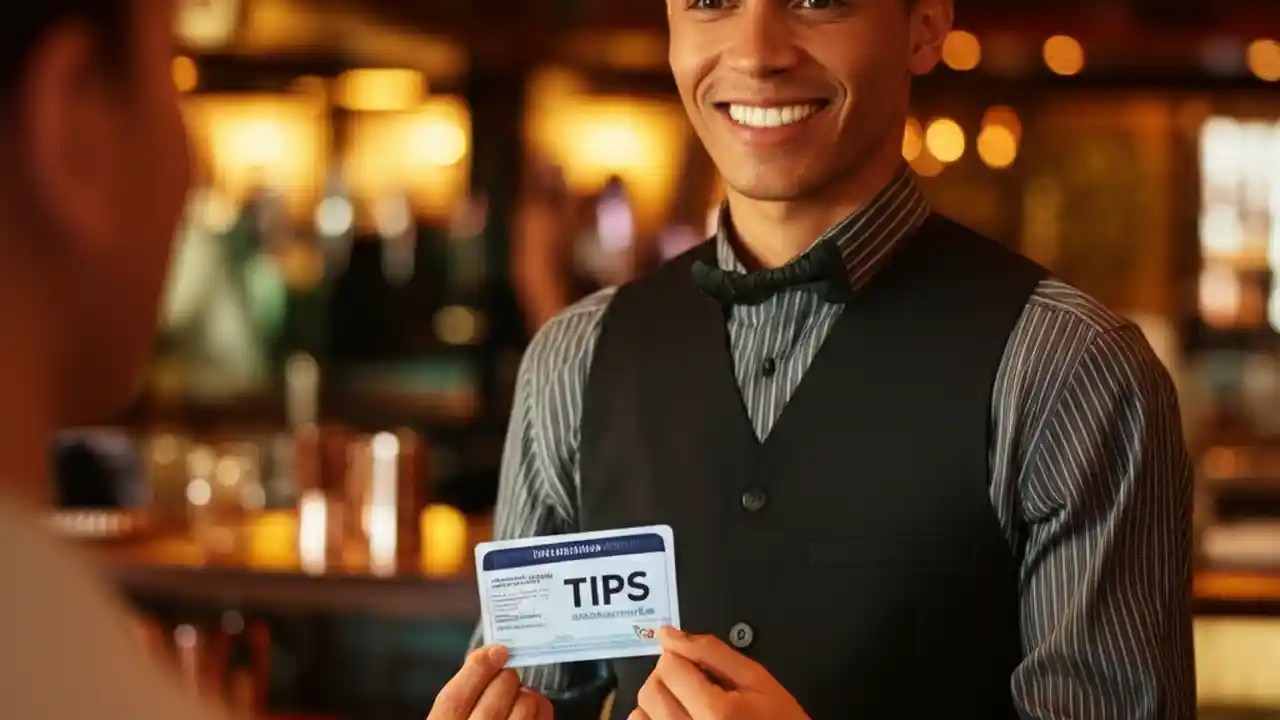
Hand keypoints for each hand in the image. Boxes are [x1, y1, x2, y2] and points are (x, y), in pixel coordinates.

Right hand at [429, 645, 553, 719]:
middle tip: (506, 674)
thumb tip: (482, 660)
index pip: (456, 697)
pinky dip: (542, 708)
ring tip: (520, 696)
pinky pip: (543, 719)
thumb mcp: (447, 717)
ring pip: (525, 705)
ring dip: (526, 693)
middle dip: (506, 676)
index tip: (495, 651)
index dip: (477, 668)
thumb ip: (458, 698)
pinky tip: (535, 708)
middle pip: (496, 694)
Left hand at [629, 628, 808, 719]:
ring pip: (639, 716)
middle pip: (650, 691)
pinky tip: (681, 719)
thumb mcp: (758, 681)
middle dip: (668, 678)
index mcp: (717, 714)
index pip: (670, 666)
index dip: (682, 657)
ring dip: (657, 704)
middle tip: (695, 683)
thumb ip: (711, 652)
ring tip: (687, 706)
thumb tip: (668, 633)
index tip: (698, 665)